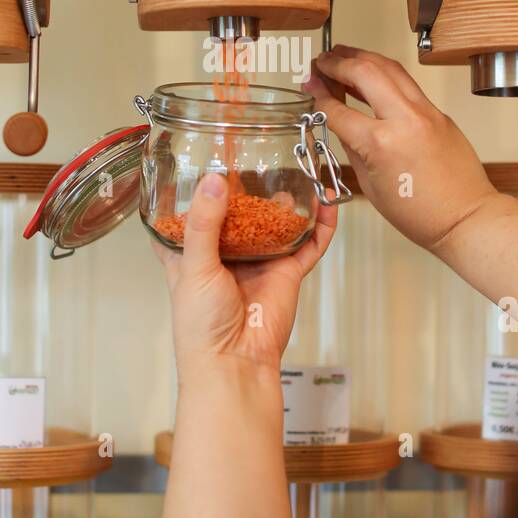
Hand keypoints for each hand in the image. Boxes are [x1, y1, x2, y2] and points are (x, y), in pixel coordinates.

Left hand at [153, 173, 336, 377]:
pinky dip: (320, 226)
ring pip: (277, 224)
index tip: (199, 161)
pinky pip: (308, 245)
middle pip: (239, 213)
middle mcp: (227, 254)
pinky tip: (328, 203)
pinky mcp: (287, 273)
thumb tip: (213, 182)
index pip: (189, 216)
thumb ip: (204, 224)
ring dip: (287, 201)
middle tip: (256, 155)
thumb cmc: (200, 325)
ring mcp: (260, 262)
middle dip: (248, 189)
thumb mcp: (193, 267)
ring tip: (296, 170)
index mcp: (192, 253)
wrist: (234, 362)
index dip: (193, 191)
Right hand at [309, 45, 497, 255]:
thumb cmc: (420, 213)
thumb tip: (337, 119)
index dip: (318, 95)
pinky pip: (407, 83)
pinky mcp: (438, 112)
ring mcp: (426, 112)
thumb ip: (352, 145)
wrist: (464, 217)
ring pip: (390, 68)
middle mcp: (405, 119)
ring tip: (343, 53)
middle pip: (365, 72)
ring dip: (363, 57)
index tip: (309, 86)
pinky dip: (385, 73)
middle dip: (339, 62)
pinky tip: (371, 74)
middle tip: (322, 61)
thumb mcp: (370, 184)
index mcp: (382, 143)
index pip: (339, 110)